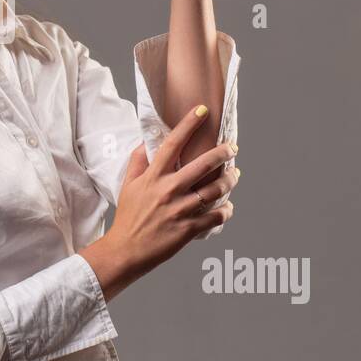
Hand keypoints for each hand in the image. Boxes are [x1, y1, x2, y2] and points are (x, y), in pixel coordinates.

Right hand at [84, 105, 238, 299]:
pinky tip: (228, 207)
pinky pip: (216, 216)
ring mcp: (180, 210)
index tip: (202, 110)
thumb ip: (138, 163)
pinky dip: (226, 211)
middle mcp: (168, 190)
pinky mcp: (188, 229)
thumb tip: (146, 143)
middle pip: (203, 165)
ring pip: (215, 190)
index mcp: (153, 177)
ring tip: (235, 175)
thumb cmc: (128, 217)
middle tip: (232, 147)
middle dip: (222, 152)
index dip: (188, 125)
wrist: (126, 250)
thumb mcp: (128, 186)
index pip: (172, 144)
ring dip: (230, 181)